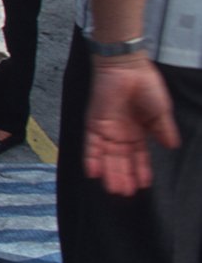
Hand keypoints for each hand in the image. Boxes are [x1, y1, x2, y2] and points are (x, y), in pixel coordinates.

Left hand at [84, 55, 180, 195]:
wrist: (127, 68)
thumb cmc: (146, 86)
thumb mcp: (160, 111)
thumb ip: (163, 130)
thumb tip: (172, 147)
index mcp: (138, 132)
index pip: (139, 157)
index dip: (141, 171)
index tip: (143, 186)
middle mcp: (121, 134)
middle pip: (121, 160)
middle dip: (123, 177)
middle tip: (125, 194)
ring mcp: (107, 129)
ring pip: (107, 157)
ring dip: (109, 173)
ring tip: (114, 190)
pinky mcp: (94, 123)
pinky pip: (91, 145)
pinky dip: (91, 159)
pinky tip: (93, 174)